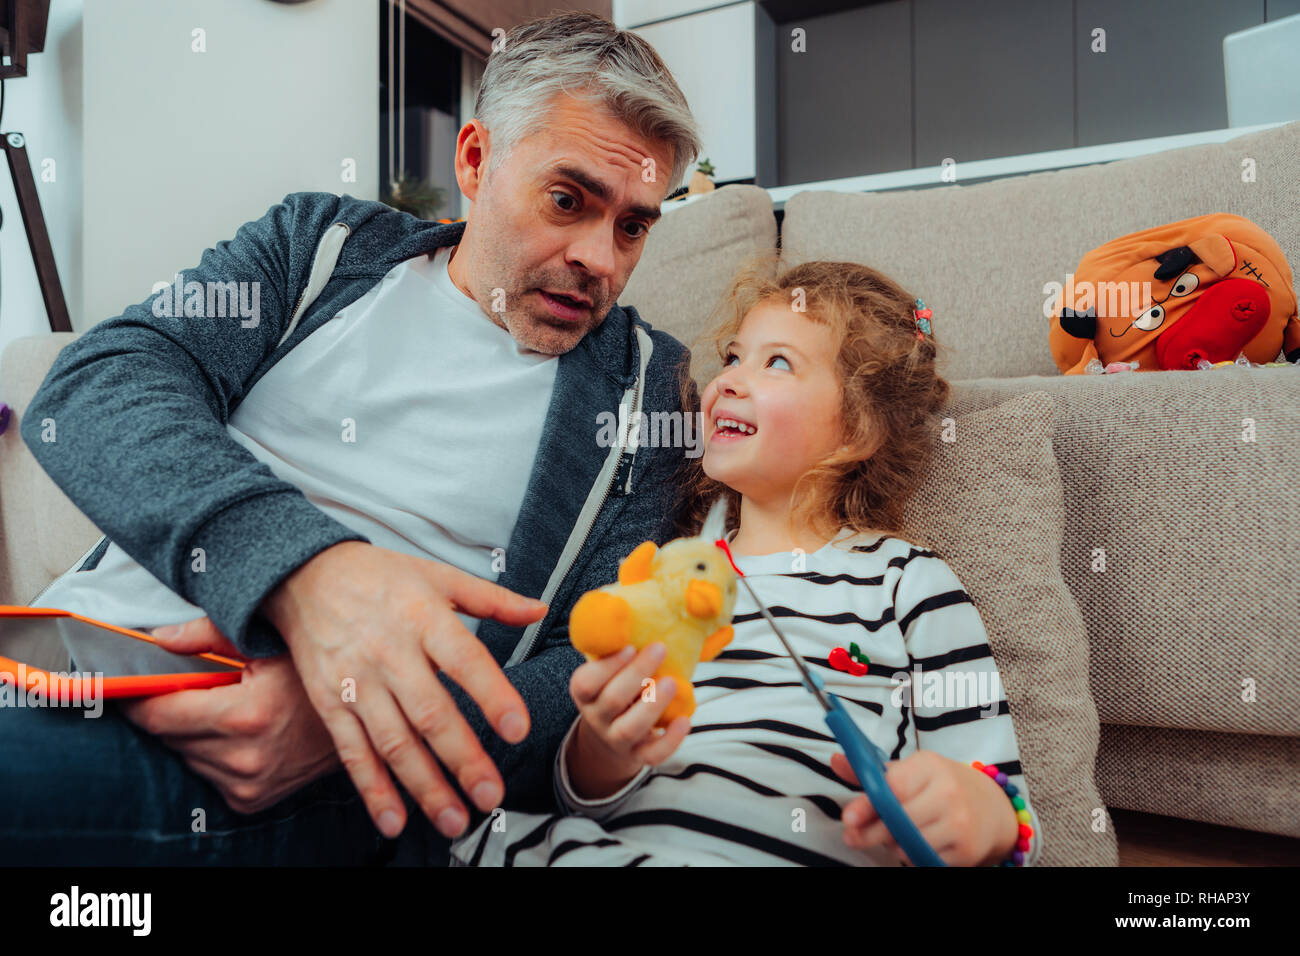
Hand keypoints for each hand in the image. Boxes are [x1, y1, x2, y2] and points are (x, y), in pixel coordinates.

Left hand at [121, 617, 339, 812]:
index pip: (158, 714)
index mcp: (244, 715)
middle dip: (172, 710)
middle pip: (167, 736)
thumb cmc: (315, 673)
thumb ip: (209, 637)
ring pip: (185, 756)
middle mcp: (244, 757)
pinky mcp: (251, 799)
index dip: (139, 697)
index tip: (130, 685)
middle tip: (197, 686)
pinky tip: (238, 733)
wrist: (361, 717)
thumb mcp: (268, 643)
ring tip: (226, 707)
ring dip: (192, 733)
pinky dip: (212, 754)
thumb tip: (158, 638)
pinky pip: (206, 775)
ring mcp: (248, 783)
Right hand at [259, 541, 547, 839]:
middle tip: (491, 796)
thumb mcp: (438, 576)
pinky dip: (373, 789)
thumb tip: (540, 610)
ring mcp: (356, 681)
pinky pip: (353, 752)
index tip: (518, 730)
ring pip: (393, 742)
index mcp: (423, 617)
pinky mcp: (329, 702)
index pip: (464, 660)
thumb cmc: (381, 577)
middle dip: (462, 759)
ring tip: (455, 819)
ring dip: (424, 786)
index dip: (492, 695)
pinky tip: (395, 820)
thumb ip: (492, 599)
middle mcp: (389, 652)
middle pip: (430, 713)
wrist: (305, 576)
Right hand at [566, 642, 689, 799]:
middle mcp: (597, 717)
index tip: (631, 646)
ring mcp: (616, 739)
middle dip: (637, 673)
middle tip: (660, 648)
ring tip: (671, 682)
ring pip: (629, 728)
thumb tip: (636, 603)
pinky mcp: (638, 755)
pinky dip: (669, 740)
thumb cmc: (615, 689)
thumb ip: (618, 645)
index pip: (585, 682)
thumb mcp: (608, 670)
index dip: (607, 666)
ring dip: (652, 705)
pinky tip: (685, 720)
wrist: (610, 737)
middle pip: (612, 700)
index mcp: (585, 692)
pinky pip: (652, 755)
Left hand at [831, 749, 1019, 865]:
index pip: (893, 787)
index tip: (848, 818)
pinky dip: (913, 856)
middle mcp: (948, 792)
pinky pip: (925, 859)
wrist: (994, 807)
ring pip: (908, 844)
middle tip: (853, 836)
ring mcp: (960, 823)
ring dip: (892, 845)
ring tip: (892, 837)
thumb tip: (835, 760)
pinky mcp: (967, 851)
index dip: (867, 805)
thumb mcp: (911, 771)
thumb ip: (872, 771)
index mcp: (930, 766)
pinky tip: (915, 845)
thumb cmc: (941, 786)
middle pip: (897, 820)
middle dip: (870, 832)